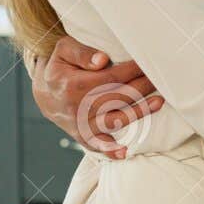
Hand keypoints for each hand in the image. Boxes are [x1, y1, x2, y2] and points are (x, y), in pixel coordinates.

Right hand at [32, 34, 163, 158]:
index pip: (111, 77)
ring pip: (114, 120)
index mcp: (74, 85)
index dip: (132, 70)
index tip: (146, 62)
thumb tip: (103, 60)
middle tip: (159, 77)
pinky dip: (110, 151)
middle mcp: (78, 107)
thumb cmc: (59, 67)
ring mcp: (81, 125)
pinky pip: (97, 145)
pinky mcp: (83, 136)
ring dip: (138, 113)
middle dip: (142, 87)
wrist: (44, 94)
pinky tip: (124, 152)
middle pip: (118, 97)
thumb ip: (82, 53)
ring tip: (159, 102)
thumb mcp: (63, 51)